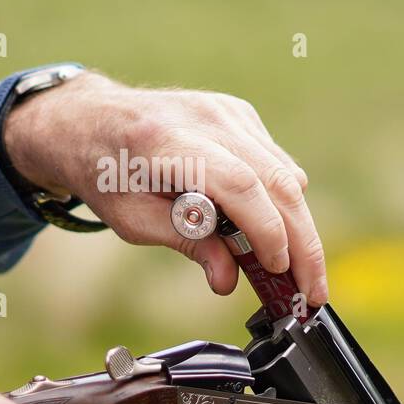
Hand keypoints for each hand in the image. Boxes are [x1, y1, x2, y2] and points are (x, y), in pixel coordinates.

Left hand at [2, 71, 327, 305]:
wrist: (91, 121)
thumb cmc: (105, 173)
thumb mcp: (132, 220)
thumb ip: (186, 243)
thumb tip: (228, 279)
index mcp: (166, 141)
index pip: (238, 184)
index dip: (268, 230)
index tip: (280, 270)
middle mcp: (205, 118)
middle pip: (276, 181)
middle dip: (303, 243)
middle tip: (312, 291)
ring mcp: (227, 111)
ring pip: (286, 174)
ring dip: (300, 228)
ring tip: (300, 275)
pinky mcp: (239, 114)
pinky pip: (277, 163)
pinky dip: (283, 202)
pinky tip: (273, 232)